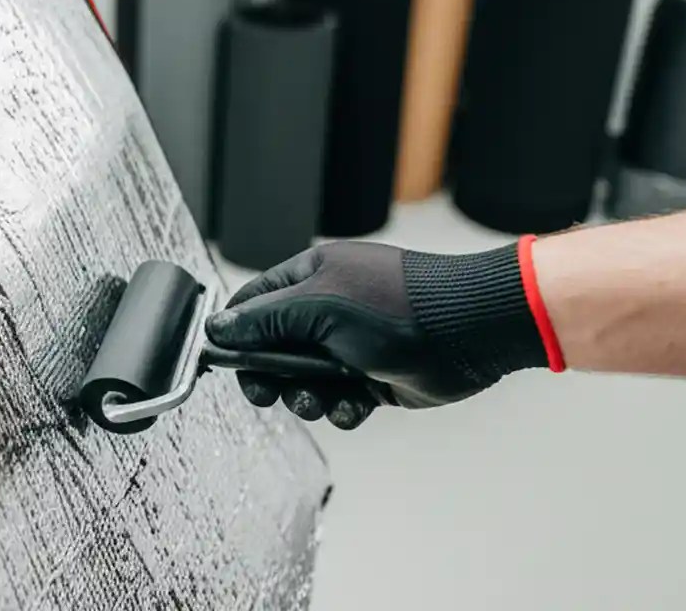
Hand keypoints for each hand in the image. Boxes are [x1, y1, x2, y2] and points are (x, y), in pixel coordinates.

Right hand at [205, 241, 547, 428]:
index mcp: (311, 277)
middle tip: (265, 394)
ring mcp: (350, 345)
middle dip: (270, 375)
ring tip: (320, 400)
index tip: (222, 362)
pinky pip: (339, 400)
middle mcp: (327, 310)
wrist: (468, 331)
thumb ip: (263, 320)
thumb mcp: (318, 307)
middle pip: (273, 349)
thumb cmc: (395, 306)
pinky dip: (342, 409)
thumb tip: (217, 327)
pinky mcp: (372, 378)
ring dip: (306, 397)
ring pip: (304, 381)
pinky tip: (355, 406)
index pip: (253, 304)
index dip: (234, 333)